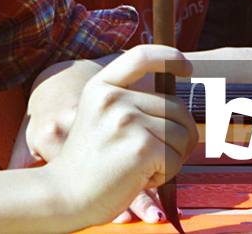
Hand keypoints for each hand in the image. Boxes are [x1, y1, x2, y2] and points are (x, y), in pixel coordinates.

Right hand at [8, 59, 171, 223]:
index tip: (186, 68)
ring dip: (171, 158)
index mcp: (101, 86)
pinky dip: (166, 174)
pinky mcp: (141, 148)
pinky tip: (139, 178)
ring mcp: (126, 120)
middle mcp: (113, 98)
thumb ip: (131, 102)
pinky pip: (176, 158)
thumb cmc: (90, 161)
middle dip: (178, 136)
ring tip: (140, 167)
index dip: (169, 57)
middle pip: (177, 108)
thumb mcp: (100, 116)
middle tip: (150, 156)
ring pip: (182, 135)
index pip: (141, 56)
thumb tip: (179, 101)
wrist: (64, 195)